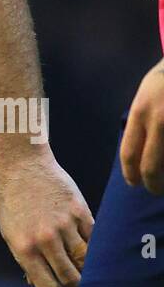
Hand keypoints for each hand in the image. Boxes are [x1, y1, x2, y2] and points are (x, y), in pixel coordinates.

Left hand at [0, 150, 93, 286]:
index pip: (46, 286)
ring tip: (92, 279)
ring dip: (90, 274)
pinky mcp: (79, 211)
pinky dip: (97, 250)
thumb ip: (24, 257)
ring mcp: (64, 225)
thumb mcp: (9, 231)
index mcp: (24, 248)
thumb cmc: (13, 200)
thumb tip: (37, 284)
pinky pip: (94, 239)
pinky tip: (96, 256)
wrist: (22, 165)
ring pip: (86, 260)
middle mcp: (45, 239)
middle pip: (70, 277)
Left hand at [121, 61, 163, 194]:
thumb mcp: (145, 97)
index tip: (134, 183)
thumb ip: (141, 123)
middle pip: (150, 168)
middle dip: (152, 185)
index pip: (129, 153)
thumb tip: (137, 155)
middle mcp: (158, 121)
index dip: (130, 174)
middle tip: (155, 190)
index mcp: (140, 112)